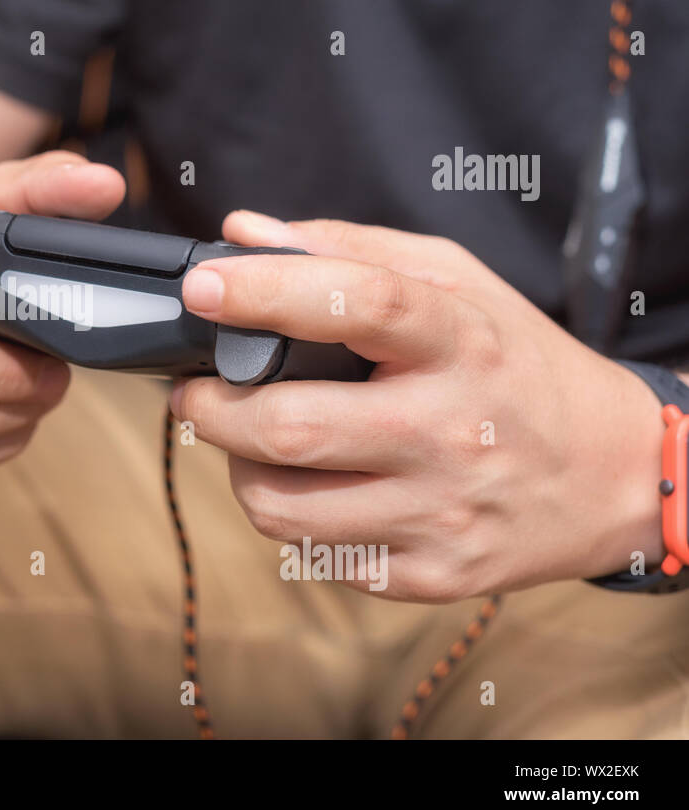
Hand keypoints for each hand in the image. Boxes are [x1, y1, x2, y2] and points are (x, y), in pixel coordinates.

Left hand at [170, 211, 665, 601]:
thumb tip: (245, 234)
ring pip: (281, 506)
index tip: (202, 286)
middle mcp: (453, 431)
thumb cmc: (515, 365)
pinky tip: (313, 487)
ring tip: (255, 441)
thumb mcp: (457, 282)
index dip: (266, 292)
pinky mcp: (431, 575)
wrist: (613, 473)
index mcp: (461, 341)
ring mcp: (442, 512)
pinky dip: (290, 516)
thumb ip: (350, 249)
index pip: (359, 303)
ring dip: (240, 469)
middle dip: (211, 408)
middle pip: (291, 428)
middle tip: (196, 390)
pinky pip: (314, 553)